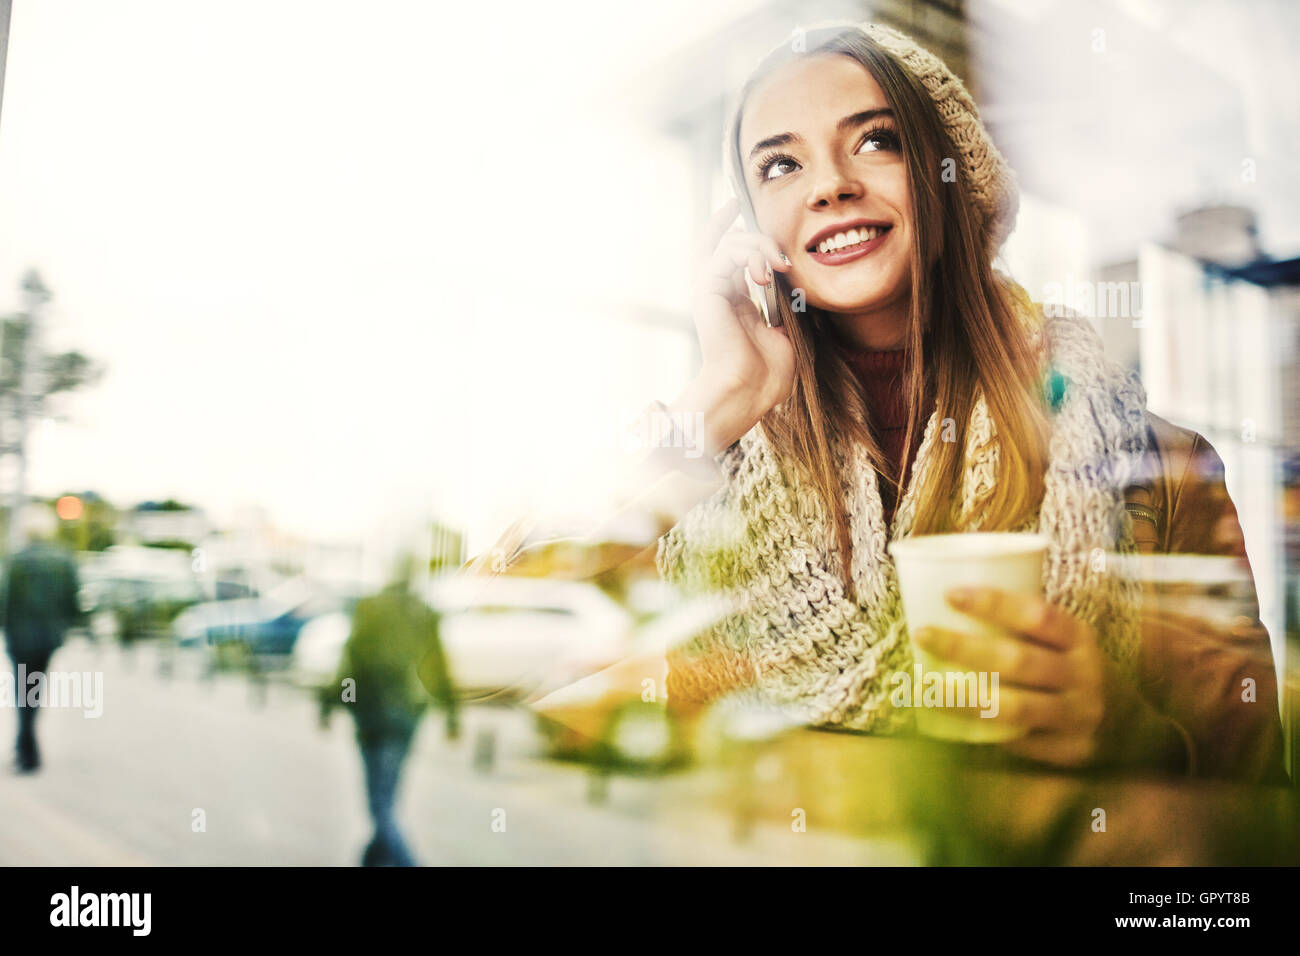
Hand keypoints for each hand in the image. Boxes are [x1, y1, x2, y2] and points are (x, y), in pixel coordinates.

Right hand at [682, 198, 795, 452]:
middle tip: (782, 257)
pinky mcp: (705, 292)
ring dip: (758, 245)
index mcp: (733, 301)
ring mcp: (709, 292)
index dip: (728, 226)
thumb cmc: (766, 375)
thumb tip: (790, 285)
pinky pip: (722, 255)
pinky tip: (764, 272)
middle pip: (727, 242)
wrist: (749, 392)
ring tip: (778, 265)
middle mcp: (717, 293)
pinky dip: (746, 254)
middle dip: (758, 237)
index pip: (727, 253)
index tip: (736, 203)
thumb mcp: (784, 333)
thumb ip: (782, 305)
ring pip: (727, 244)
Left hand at [912, 586, 1140, 767]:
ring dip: (964, 697)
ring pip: (1015, 708)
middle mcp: (1084, 676)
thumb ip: (1023, 626)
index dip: (995, 602)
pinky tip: (948, 722)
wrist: (1132, 727)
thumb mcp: (1065, 641)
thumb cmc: (1073, 669)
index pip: (1038, 615)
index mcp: (1081, 638)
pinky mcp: (1069, 751)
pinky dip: (983, 731)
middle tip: (922, 634)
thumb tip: (944, 599)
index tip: (949, 594)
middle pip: (1018, 661)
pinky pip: (1019, 742)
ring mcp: (1079, 717)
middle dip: (964, 647)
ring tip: (925, 686)